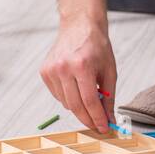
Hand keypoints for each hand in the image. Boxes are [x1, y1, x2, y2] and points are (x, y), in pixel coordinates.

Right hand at [39, 17, 116, 132]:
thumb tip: (109, 119)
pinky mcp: (44, 72)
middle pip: (75, 106)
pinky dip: (68, 97)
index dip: (97, 118)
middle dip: (88, 119)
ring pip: (65, 103)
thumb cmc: (96, 46)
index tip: (104, 128)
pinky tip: (76, 87)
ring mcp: (51, 70)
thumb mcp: (109, 70)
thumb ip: (109, 97)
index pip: (90, 101)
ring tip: (89, 98)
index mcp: (82, 65)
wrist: (79, 25)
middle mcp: (63, 68)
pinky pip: (57, 95)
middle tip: (97, 125)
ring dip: (79, 107)